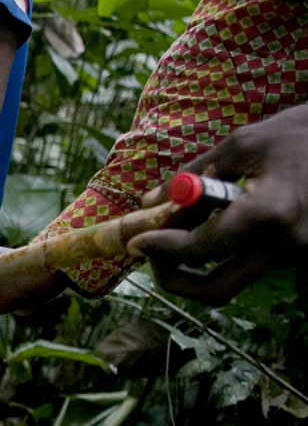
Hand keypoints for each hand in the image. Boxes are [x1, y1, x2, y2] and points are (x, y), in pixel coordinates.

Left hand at [129, 105, 307, 303]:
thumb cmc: (297, 134)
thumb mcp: (240, 144)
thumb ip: (190, 177)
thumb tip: (149, 204)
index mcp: (267, 214)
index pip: (200, 250)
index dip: (160, 249)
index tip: (134, 241)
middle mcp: (286, 245)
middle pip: (216, 291)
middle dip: (174, 279)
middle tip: (152, 253)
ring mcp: (298, 255)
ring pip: (234, 278)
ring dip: (199, 262)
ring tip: (184, 222)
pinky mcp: (302, 254)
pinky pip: (253, 264)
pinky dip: (226, 252)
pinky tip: (217, 220)